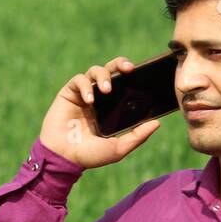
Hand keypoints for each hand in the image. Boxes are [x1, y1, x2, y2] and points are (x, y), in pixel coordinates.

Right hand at [38, 55, 160, 169]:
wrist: (64, 158)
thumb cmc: (90, 156)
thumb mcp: (118, 148)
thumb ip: (138, 136)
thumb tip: (157, 123)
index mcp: (113, 108)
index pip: (125, 84)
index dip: (133, 76)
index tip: (144, 74)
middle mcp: (100, 98)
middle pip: (112, 70)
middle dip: (120, 64)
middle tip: (129, 68)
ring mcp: (84, 94)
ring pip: (95, 71)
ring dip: (103, 76)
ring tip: (106, 90)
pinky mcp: (69, 93)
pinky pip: (78, 80)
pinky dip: (85, 86)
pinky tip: (90, 100)